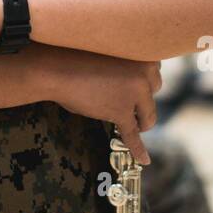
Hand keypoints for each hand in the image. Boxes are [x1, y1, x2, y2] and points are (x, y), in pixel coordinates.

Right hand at [48, 49, 161, 164]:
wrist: (56, 68)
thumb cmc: (78, 58)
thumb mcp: (111, 53)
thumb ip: (128, 65)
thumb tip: (140, 85)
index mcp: (142, 52)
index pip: (155, 70)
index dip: (141, 78)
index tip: (130, 81)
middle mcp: (144, 71)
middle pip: (155, 90)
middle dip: (141, 97)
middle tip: (122, 98)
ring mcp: (135, 93)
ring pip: (148, 115)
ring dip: (138, 119)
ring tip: (124, 120)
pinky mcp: (121, 112)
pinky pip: (133, 134)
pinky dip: (138, 149)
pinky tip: (144, 160)